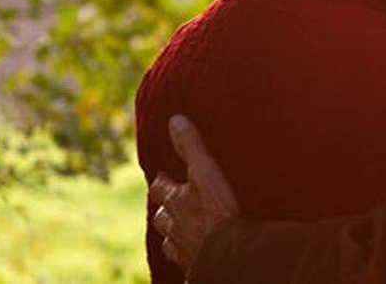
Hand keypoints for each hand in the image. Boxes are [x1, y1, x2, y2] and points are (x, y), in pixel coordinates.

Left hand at [149, 114, 241, 271]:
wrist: (226, 254)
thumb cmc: (216, 212)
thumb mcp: (205, 172)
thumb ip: (191, 147)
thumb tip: (175, 120)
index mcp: (176, 202)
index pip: (160, 188)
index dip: (161, 181)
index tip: (162, 175)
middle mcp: (174, 225)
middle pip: (161, 217)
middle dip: (164, 209)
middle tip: (170, 203)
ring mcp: (182, 248)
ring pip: (170, 239)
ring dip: (173, 232)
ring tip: (182, 228)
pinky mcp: (194, 265)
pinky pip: (185, 259)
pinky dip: (188, 253)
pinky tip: (195, 252)